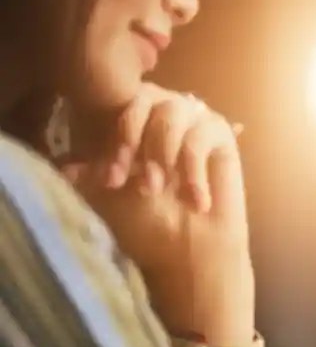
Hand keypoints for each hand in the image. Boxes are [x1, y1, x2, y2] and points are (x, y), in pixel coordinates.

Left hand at [63, 84, 255, 346]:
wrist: (186, 251)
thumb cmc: (145, 224)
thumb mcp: (104, 195)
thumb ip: (86, 171)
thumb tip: (64, 164)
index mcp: (132, 123)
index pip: (118, 100)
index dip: (114, 134)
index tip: (112, 178)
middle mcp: (161, 116)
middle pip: (146, 95)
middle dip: (135, 138)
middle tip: (139, 182)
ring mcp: (193, 123)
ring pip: (173, 110)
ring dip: (162, 152)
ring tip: (159, 189)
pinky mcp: (221, 135)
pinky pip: (203, 132)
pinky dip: (192, 166)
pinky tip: (194, 199)